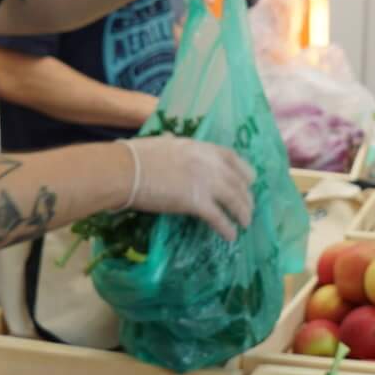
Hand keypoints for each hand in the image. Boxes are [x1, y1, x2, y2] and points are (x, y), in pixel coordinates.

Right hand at [123, 135, 255, 241]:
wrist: (125, 170)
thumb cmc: (135, 156)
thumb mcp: (161, 142)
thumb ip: (172, 142)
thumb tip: (170, 137)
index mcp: (199, 147)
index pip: (231, 157)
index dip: (243, 170)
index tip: (249, 180)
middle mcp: (208, 163)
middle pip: (237, 181)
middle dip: (246, 196)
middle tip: (248, 207)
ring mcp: (205, 182)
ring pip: (234, 199)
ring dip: (242, 213)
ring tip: (245, 224)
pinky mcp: (196, 202)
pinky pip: (219, 218)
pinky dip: (227, 228)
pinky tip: (231, 236)